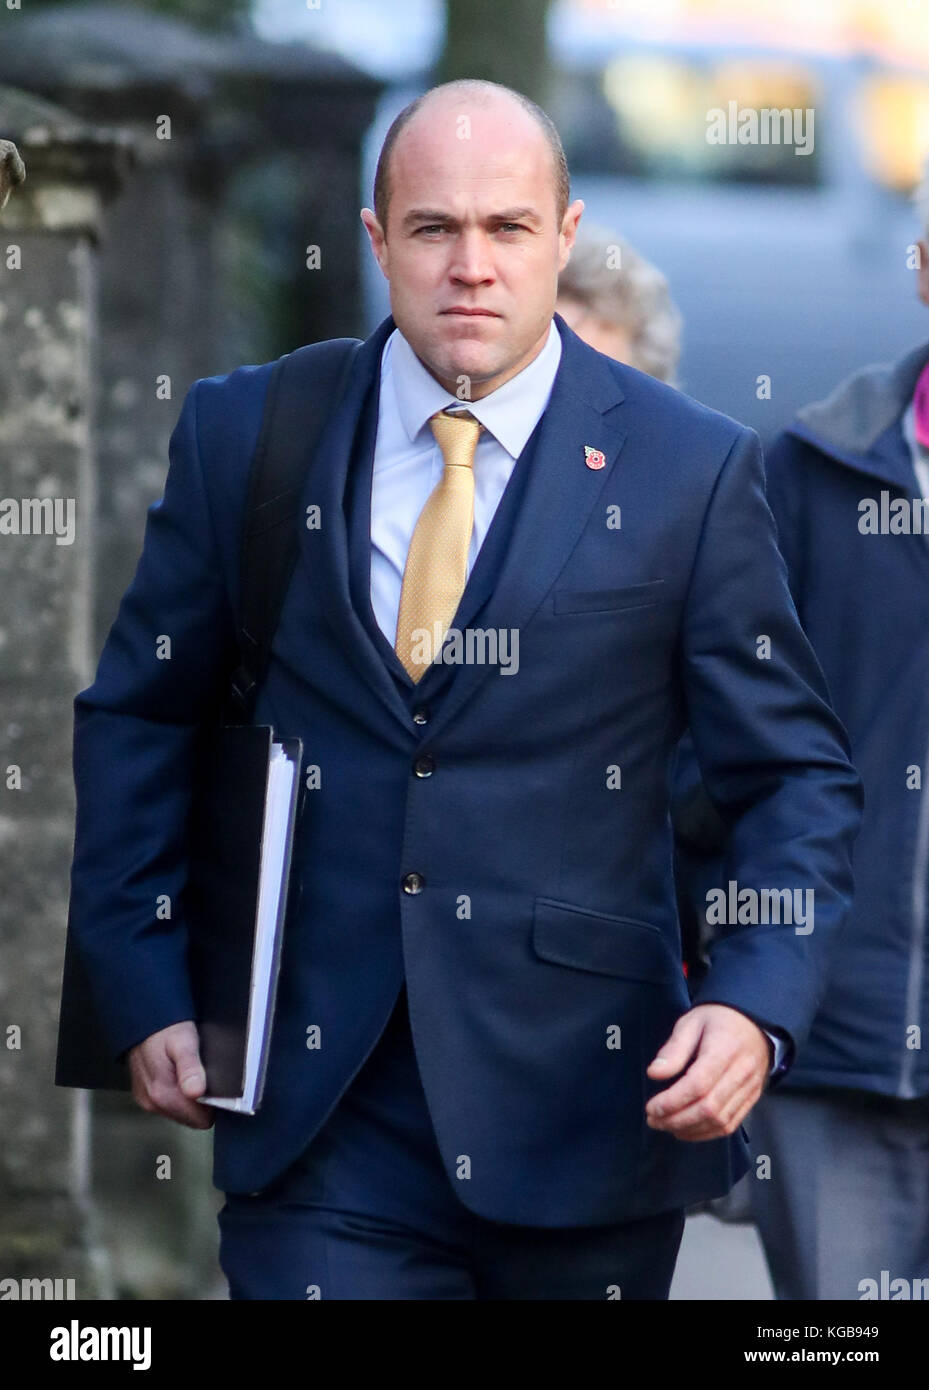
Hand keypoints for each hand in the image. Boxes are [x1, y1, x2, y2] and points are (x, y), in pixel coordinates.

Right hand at [128, 1020, 213, 1129]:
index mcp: (163, 1093)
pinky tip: (180, 1075)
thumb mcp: (184, 1041)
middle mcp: (152, 1102)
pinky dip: (178, 1094)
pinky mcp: (145, 1097)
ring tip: (193, 1073)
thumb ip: (190, 1067)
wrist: (142, 1020)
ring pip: (181, 1113)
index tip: (215, 1086)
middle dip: (201, 1103)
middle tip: (204, 1076)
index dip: (212, 1105)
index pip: (200, 1120)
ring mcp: (147, 1101)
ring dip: (189, 1099)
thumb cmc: (166, 1029)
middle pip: (191, 1119)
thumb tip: (196, 1092)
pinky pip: (170, 1105)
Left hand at [644, 1003, 768, 1140]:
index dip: (672, 1101)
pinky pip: (732, 1124)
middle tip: (654, 1120)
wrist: (755, 1021)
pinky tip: (688, 1130)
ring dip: (690, 1130)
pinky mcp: (752, 1098)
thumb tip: (654, 1074)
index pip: (698, 1085)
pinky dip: (708, 1133)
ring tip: (667, 1126)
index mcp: (725, 1049)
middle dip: (677, 1120)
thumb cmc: (718, 1019)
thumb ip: (674, 1049)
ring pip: (720, 1121)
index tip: (651, 1107)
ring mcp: (750, 1088)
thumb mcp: (691, 1022)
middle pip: (709, 1108)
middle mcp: (741, 1072)